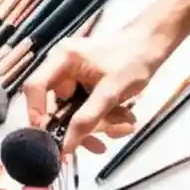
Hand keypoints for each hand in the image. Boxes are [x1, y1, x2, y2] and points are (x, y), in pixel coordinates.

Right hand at [23, 21, 173, 154]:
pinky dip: (104, 118)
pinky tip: (124, 120)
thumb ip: (87, 119)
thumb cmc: (133, 59)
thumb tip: (66, 147)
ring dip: (98, 125)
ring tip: (124, 127)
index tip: (47, 137)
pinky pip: (86, 109)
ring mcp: (73, 78)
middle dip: (79, 128)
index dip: (35, 112)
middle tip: (97, 146)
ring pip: (74, 112)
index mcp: (61, 60)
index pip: (34, 87)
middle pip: (56, 107)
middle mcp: (61, 68)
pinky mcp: (85, 85)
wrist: (154, 43)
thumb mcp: (111, 91)